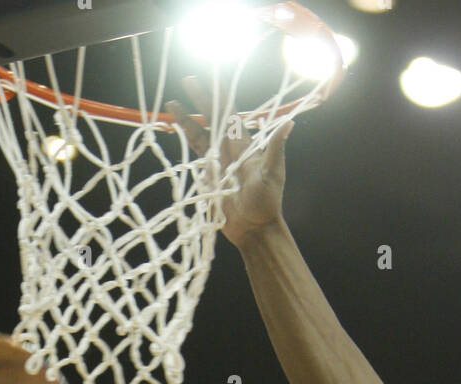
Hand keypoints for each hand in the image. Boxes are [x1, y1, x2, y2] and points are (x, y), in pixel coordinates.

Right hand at [166, 76, 290, 248]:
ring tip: (171, 107)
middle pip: (212, 120)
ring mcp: (218, 163)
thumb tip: (289, 123)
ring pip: (199, 136)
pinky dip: (186, 143)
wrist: (254, 228)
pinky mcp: (209, 178)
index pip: (230, 113)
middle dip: (200, 101)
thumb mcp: (273, 173)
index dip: (220, 96)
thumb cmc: (267, 201)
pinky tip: (176, 132)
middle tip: (187, 81)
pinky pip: (196, 157)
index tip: (211, 79)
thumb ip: (276, 147)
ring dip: (186, 121)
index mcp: (244, 144)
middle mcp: (230, 149)